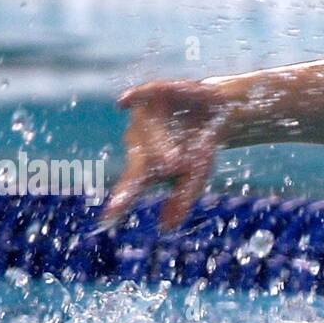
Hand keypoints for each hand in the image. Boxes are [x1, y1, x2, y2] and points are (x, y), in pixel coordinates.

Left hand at [102, 79, 224, 230]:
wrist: (215, 111)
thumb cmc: (199, 147)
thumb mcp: (196, 176)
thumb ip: (181, 199)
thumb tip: (166, 228)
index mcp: (146, 167)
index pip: (131, 187)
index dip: (120, 202)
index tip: (108, 219)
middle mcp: (138, 143)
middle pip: (142, 162)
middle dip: (153, 171)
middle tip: (170, 176)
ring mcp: (142, 119)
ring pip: (147, 136)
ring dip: (160, 147)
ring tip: (178, 161)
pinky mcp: (152, 95)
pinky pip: (141, 96)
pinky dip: (134, 98)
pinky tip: (122, 104)